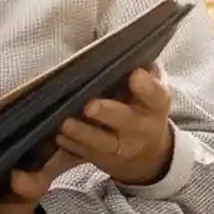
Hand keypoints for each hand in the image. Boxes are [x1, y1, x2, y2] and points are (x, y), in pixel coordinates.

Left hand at [55, 64, 174, 185]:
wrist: (149, 155)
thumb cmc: (142, 108)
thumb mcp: (150, 92)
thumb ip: (144, 74)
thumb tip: (131, 53)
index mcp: (155, 105)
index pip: (157, 95)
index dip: (147, 87)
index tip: (135, 76)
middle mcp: (142, 127)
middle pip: (126, 120)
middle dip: (108, 112)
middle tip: (89, 105)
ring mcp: (123, 147)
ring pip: (103, 142)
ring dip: (82, 132)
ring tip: (64, 123)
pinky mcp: (104, 160)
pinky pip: (86, 154)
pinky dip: (71, 145)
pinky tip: (57, 135)